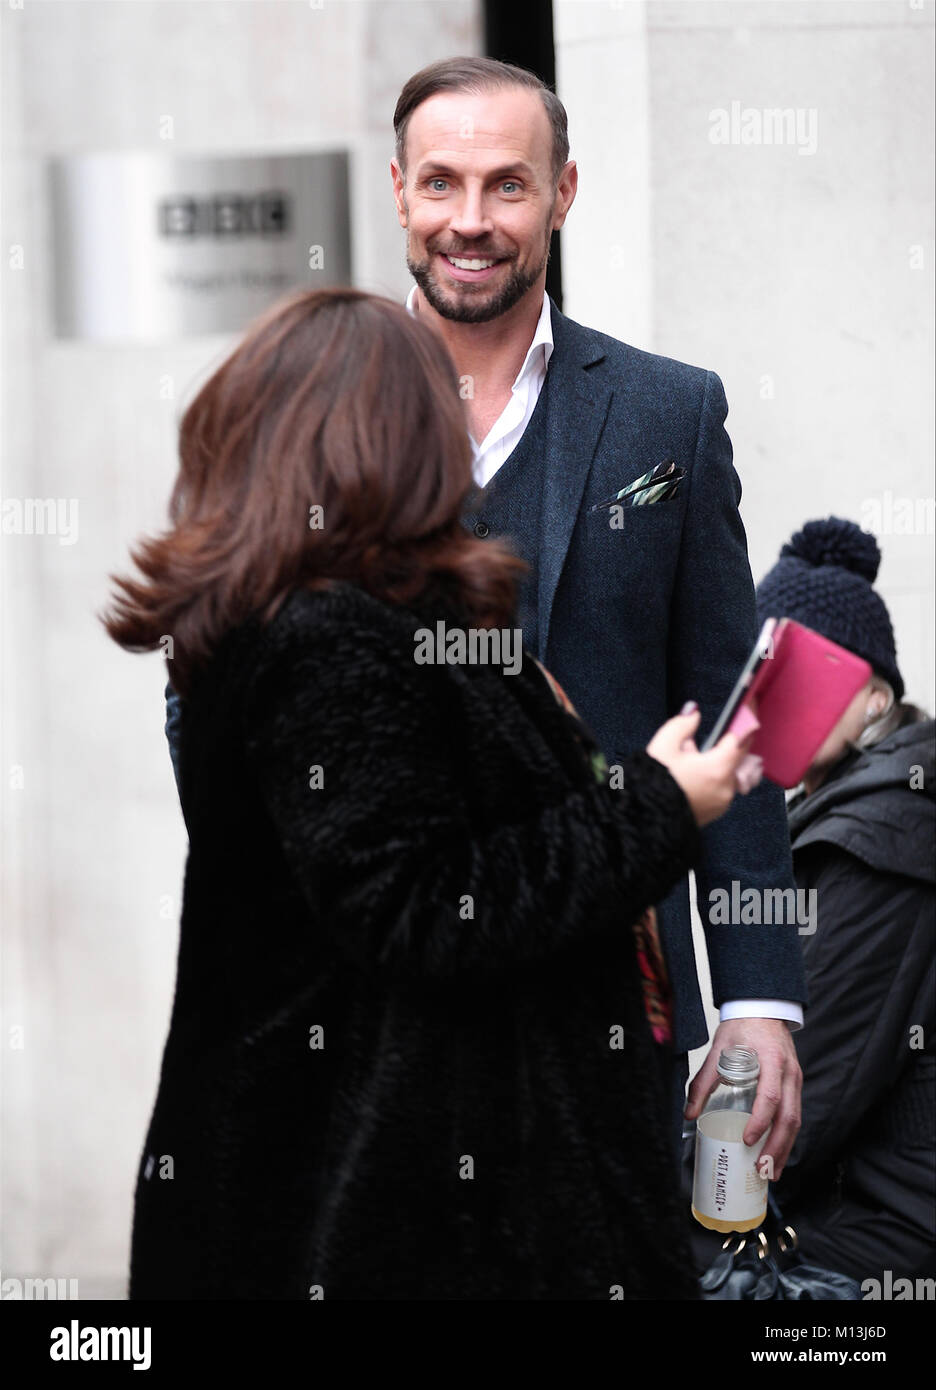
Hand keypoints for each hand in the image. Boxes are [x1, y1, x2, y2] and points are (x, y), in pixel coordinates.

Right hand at [645, 705, 759, 827]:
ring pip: (724, 773)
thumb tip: (694, 713)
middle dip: (717, 745)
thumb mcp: (663, 746)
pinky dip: (709, 780)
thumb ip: (682, 724)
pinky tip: (687, 779)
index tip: (747, 707)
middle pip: (732, 756)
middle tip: (689, 744)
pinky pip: (719, 788)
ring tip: (682, 765)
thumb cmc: (653, 784)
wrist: (645, 819)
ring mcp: (722, 802)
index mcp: (718, 768)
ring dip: (711, 764)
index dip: (744, 720)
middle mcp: (726, 787)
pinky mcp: (715, 812)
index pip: (741, 738)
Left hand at [684, 1018, 802, 1178]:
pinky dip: (787, 1137)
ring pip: (796, 1120)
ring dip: (784, 1148)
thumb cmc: (741, 1027)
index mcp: (771, 1061)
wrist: (762, 1009)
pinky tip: (776, 1153)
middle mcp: (789, 1073)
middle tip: (763, 1170)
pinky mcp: (795, 1084)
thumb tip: (689, 1113)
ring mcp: (796, 1079)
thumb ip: (703, 1081)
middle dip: (777, 1148)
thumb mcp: (719, 1049)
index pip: (770, 1098)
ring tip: (771, 1171)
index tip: (748, 1141)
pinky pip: (795, 1115)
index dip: (760, 1122)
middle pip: (789, 1117)